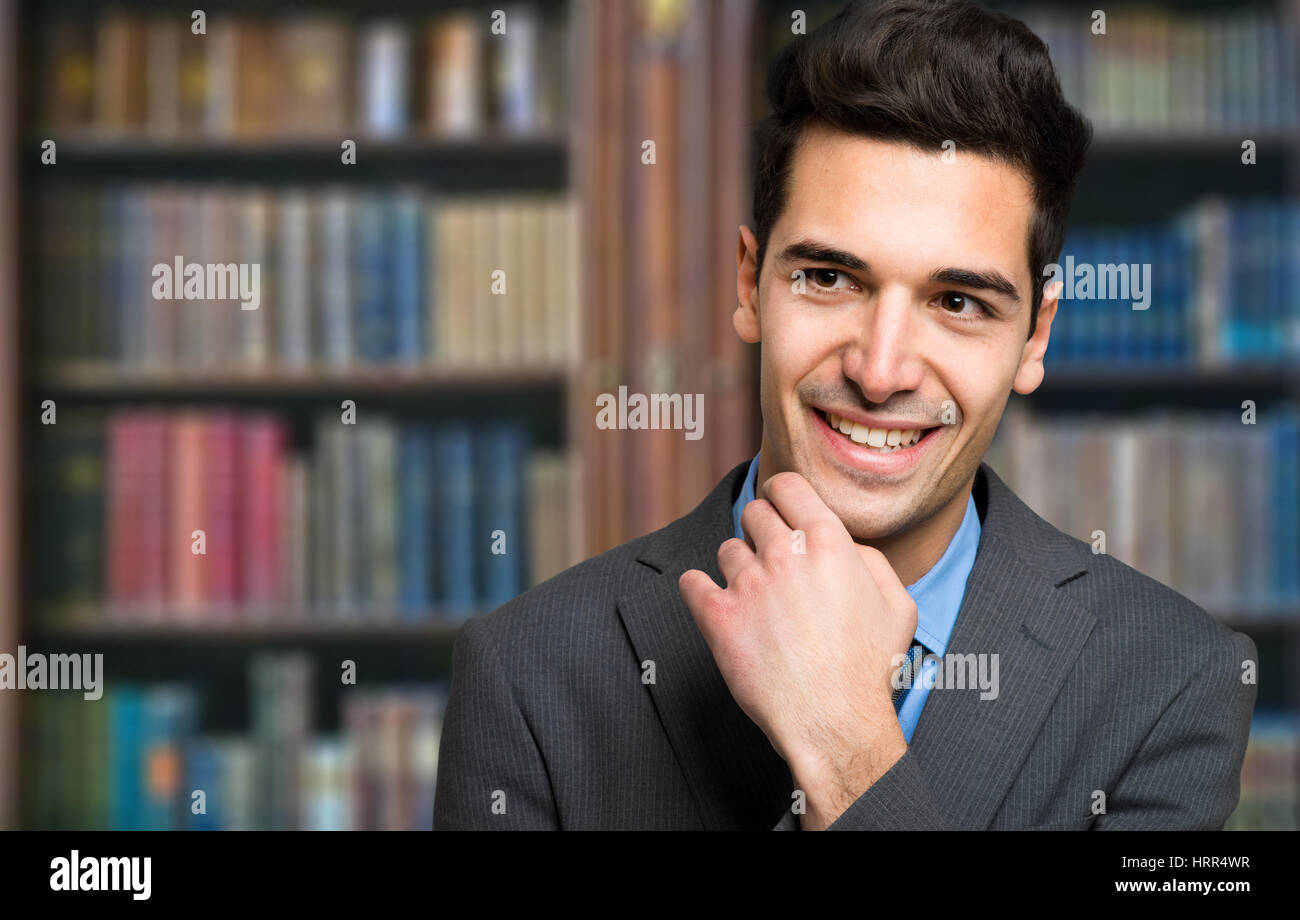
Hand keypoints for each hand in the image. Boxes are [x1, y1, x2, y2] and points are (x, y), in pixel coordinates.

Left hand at [678, 471, 917, 828]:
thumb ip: (871, 561)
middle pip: (753, 514)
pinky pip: (691, 583)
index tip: (779, 508)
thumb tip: (845, 546)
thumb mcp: (898, 605)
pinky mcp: (717, 617)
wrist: (833, 721)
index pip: (786, 485)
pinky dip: (698, 590)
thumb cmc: (868, 669)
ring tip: (755, 599)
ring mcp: (747, 583)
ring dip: (738, 567)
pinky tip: (713, 603)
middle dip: (761, 533)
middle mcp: (785, 553)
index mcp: (828, 542)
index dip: (780, 496)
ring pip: (727, 550)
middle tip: (771, 562)